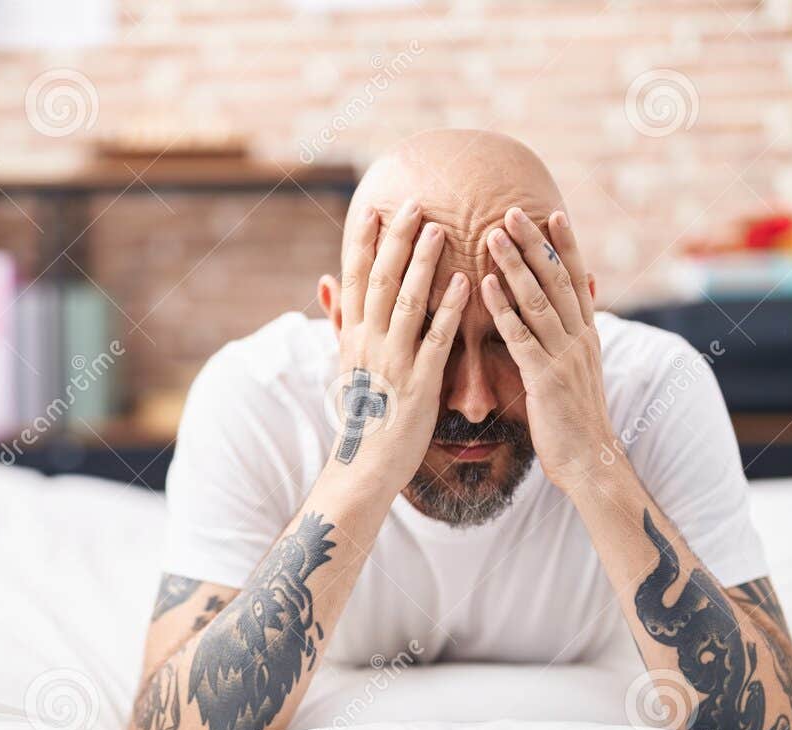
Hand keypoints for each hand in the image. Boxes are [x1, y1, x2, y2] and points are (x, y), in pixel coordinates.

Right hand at [332, 197, 470, 493]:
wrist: (367, 464)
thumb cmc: (364, 411)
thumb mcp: (346, 362)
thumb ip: (340, 318)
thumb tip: (325, 279)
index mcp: (352, 336)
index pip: (354, 279)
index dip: (362, 242)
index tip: (373, 208)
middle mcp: (368, 343)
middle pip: (380, 282)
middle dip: (395, 240)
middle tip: (413, 203)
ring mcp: (393, 363)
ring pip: (407, 303)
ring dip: (423, 264)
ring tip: (439, 229)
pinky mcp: (419, 384)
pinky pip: (436, 340)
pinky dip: (451, 309)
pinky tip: (466, 282)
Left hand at [481, 208, 615, 493]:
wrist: (589, 461)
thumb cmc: (574, 419)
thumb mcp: (579, 371)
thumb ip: (573, 337)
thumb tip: (577, 308)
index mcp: (587, 334)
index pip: (576, 279)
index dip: (565, 246)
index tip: (551, 213)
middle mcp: (580, 338)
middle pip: (557, 280)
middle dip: (535, 244)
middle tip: (512, 211)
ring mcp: (565, 356)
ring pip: (539, 300)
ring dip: (515, 266)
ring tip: (493, 235)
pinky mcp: (546, 378)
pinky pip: (522, 335)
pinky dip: (503, 308)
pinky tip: (485, 286)